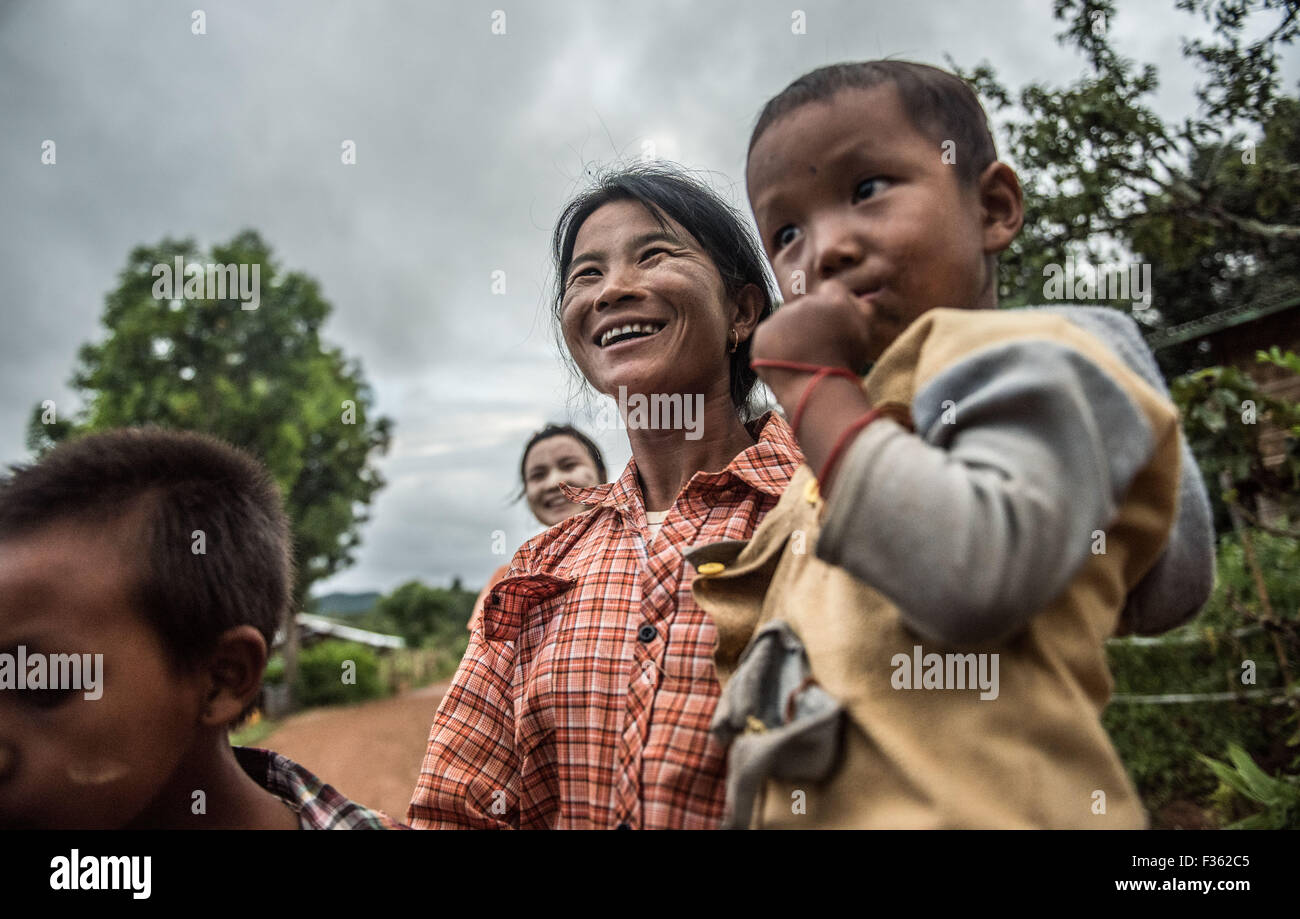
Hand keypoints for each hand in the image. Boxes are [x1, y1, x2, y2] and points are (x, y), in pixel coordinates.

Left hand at [750, 279, 872, 401]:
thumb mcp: (865, 334)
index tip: (831, 325)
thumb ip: (863, 308)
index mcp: (834, 300)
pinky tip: (785, 363)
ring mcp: (782, 316)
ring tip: (800, 359)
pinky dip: (774, 348)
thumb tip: (863, 293)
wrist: (816, 392)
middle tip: (816, 347)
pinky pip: (769, 336)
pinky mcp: (763, 332)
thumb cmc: (845, 365)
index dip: (831, 308)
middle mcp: (806, 302)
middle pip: (807, 306)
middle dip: (810, 322)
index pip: (831, 289)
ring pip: (786, 321)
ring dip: (791, 335)